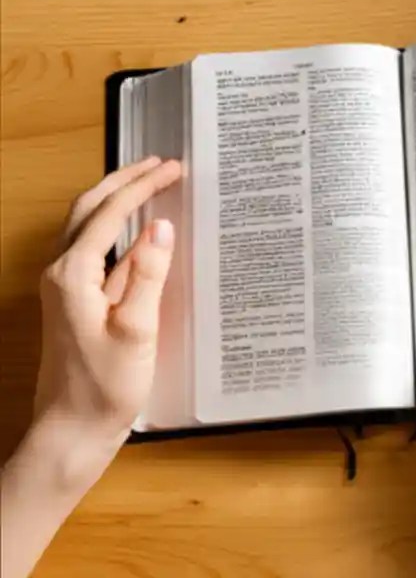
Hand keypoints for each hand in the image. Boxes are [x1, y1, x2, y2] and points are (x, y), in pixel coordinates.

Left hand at [35, 156, 181, 446]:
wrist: (72, 430)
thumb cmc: (105, 386)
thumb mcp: (137, 329)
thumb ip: (149, 274)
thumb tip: (161, 226)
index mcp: (73, 274)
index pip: (110, 213)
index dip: (143, 186)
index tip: (174, 168)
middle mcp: (62, 274)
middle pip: (90, 210)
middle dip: (125, 181)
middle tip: (161, 164)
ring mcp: (67, 288)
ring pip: (90, 227)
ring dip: (119, 201)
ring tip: (153, 185)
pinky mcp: (76, 303)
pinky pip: (98, 252)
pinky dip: (121, 232)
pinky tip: (145, 236)